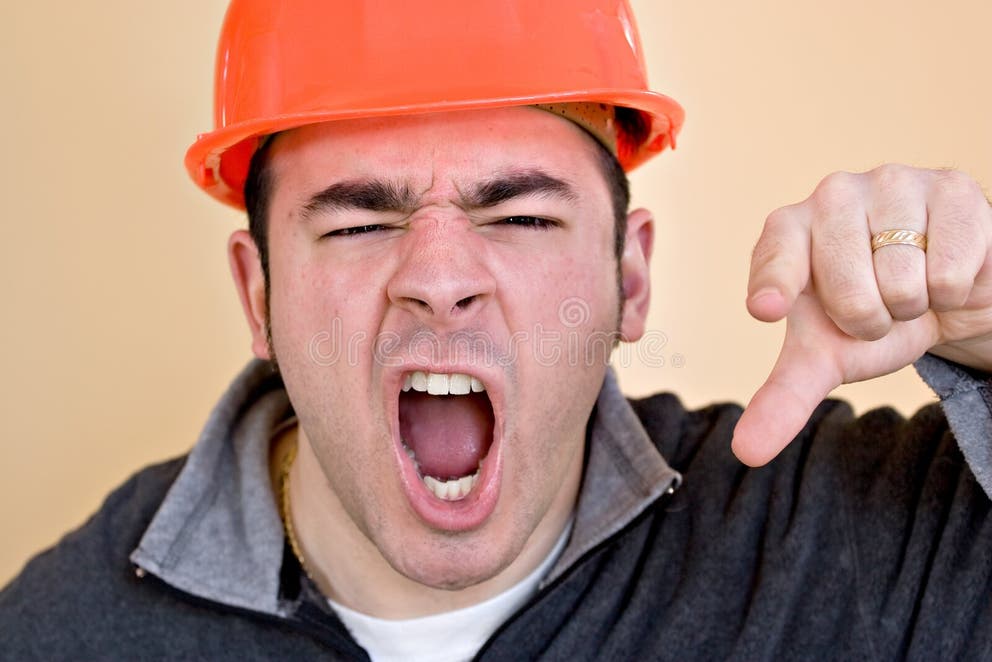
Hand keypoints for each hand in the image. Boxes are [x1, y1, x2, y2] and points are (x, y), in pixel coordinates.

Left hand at [733, 165, 991, 465]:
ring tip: (912, 286)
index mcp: (788, 230)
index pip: (775, 254)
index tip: (765, 309)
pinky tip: (946, 267)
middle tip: (880, 304)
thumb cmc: (874, 316)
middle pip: (850, 291)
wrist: (947, 293)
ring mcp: (891, 182)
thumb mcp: (826, 358)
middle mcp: (832, 195)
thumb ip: (783, 398)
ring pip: (903, 280)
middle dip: (873, 319)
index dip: (773, 282)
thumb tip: (746, 453)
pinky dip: (953, 286)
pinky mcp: (951, 184)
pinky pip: (951, 266)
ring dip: (914, 303)